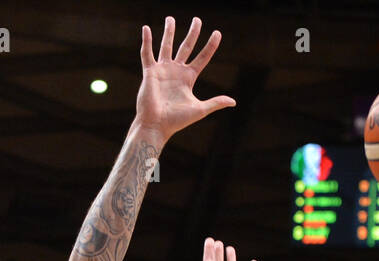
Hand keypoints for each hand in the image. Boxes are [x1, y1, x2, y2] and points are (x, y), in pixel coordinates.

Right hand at [135, 16, 234, 141]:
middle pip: (186, 47)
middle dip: (192, 33)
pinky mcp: (150, 72)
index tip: (217, 33)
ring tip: (170, 18)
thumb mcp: (200, 109)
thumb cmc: (176, 121)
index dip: (210, 46)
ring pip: (166, 46)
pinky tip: (145, 28)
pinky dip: (146, 41)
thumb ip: (215, 102)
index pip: (202, 57)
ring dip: (169, 32)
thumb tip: (233, 102)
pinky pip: (147, 53)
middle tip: (197, 20)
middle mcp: (176, 71)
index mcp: (188, 78)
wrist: (156, 125)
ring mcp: (162, 70)